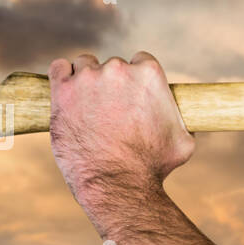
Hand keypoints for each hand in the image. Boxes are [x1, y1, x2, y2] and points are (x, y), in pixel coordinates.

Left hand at [48, 52, 194, 224]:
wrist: (118, 183)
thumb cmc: (154, 165)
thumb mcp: (184, 138)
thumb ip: (181, 117)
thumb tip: (185, 115)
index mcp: (149, 73)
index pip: (140, 60)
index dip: (135, 79)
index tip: (131, 94)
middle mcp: (119, 69)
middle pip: (113, 65)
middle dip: (111, 84)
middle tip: (110, 109)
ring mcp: (88, 78)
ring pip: (85, 65)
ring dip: (86, 80)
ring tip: (86, 104)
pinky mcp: (63, 92)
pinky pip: (58, 69)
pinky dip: (61, 76)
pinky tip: (66, 92)